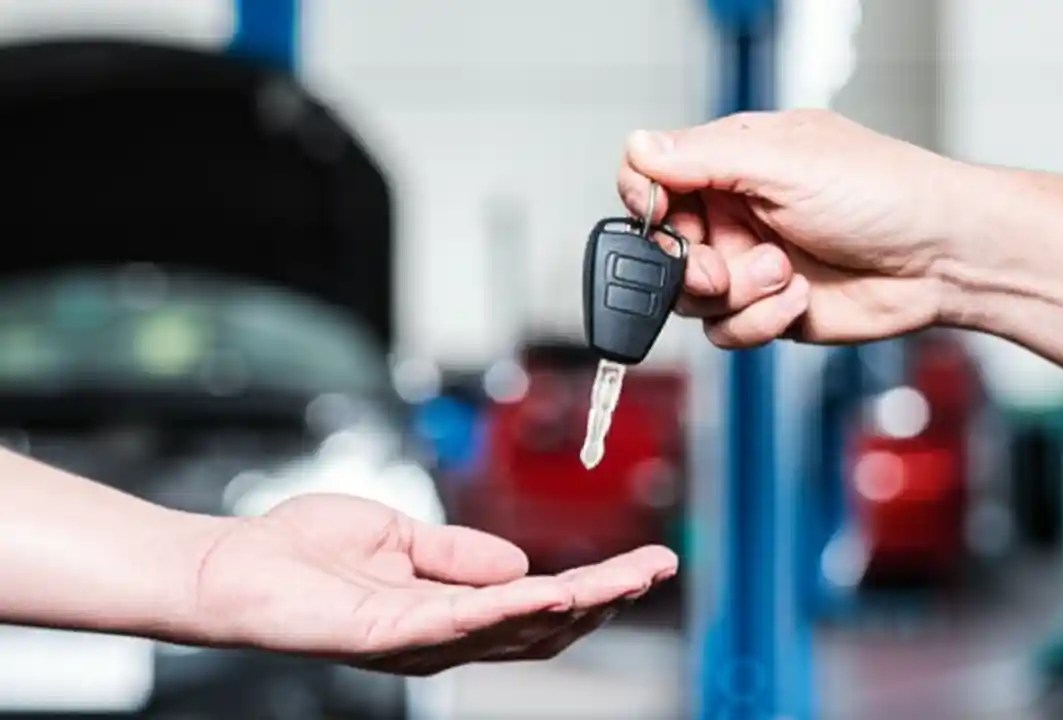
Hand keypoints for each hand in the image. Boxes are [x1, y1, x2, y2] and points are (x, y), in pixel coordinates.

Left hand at [187, 494, 675, 674]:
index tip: (645, 561)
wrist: (232, 566)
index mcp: (451, 611)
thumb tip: (520, 565)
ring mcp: (418, 641)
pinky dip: (511, 608)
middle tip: (657, 568)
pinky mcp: (387, 634)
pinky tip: (553, 591)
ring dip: (578, 605)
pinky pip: (460, 624)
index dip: (597, 587)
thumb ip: (459, 553)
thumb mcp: (401, 535)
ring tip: (626, 579)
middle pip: (544, 626)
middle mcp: (443, 636)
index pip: (541, 604)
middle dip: (607, 598)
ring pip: (516, 630)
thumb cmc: (302, 552)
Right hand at [617, 109, 969, 347]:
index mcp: (732, 161)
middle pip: (660, 247)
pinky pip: (725, 331)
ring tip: (782, 274)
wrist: (942, 259)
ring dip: (735, 293)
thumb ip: (704, 159)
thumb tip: (638, 146)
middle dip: (687, 264)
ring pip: (690, 298)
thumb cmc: (884, 193)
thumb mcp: (786, 163)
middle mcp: (734, 212)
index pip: (652, 175)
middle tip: (716, 269)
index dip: (644, 201)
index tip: (659, 218)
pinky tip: (799, 298)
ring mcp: (749, 264)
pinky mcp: (767, 310)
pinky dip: (758, 321)